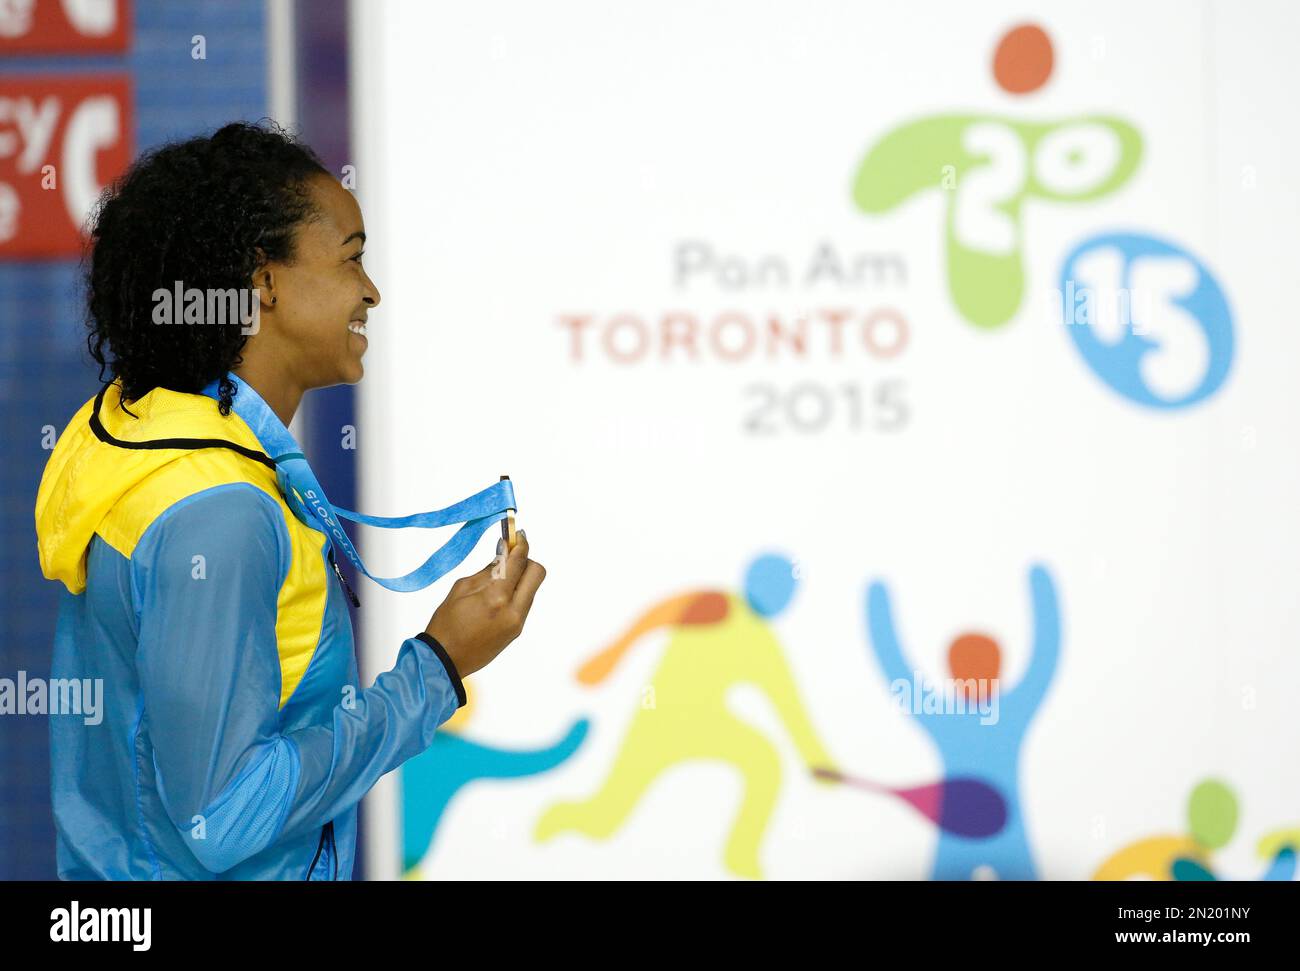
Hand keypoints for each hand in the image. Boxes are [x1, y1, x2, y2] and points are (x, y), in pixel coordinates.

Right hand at [423, 529, 544, 678]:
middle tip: (510, 555)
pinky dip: (516, 592)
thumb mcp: (461, 589)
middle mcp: (514, 611)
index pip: (519, 562)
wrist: (444, 660)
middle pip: (537, 573)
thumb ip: (488, 570)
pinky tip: (497, 593)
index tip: (517, 534)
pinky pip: (524, 603)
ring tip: (498, 575)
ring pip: (532, 589)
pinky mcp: (516, 631)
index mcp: (497, 598)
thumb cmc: (446, 623)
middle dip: (527, 559)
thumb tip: (504, 553)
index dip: (520, 544)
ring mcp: (518, 623)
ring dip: (521, 577)